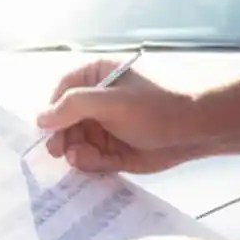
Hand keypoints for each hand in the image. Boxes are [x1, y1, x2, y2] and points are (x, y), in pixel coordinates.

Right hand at [37, 60, 206, 173]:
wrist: (199, 129)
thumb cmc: (157, 106)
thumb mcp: (111, 101)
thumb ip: (72, 107)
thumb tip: (40, 119)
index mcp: (97, 76)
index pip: (62, 92)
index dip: (52, 111)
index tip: (47, 130)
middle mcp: (99, 101)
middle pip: (65, 120)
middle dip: (62, 137)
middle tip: (58, 153)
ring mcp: (107, 126)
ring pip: (76, 142)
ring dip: (76, 152)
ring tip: (82, 158)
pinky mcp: (115, 149)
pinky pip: (92, 157)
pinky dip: (91, 163)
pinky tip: (97, 163)